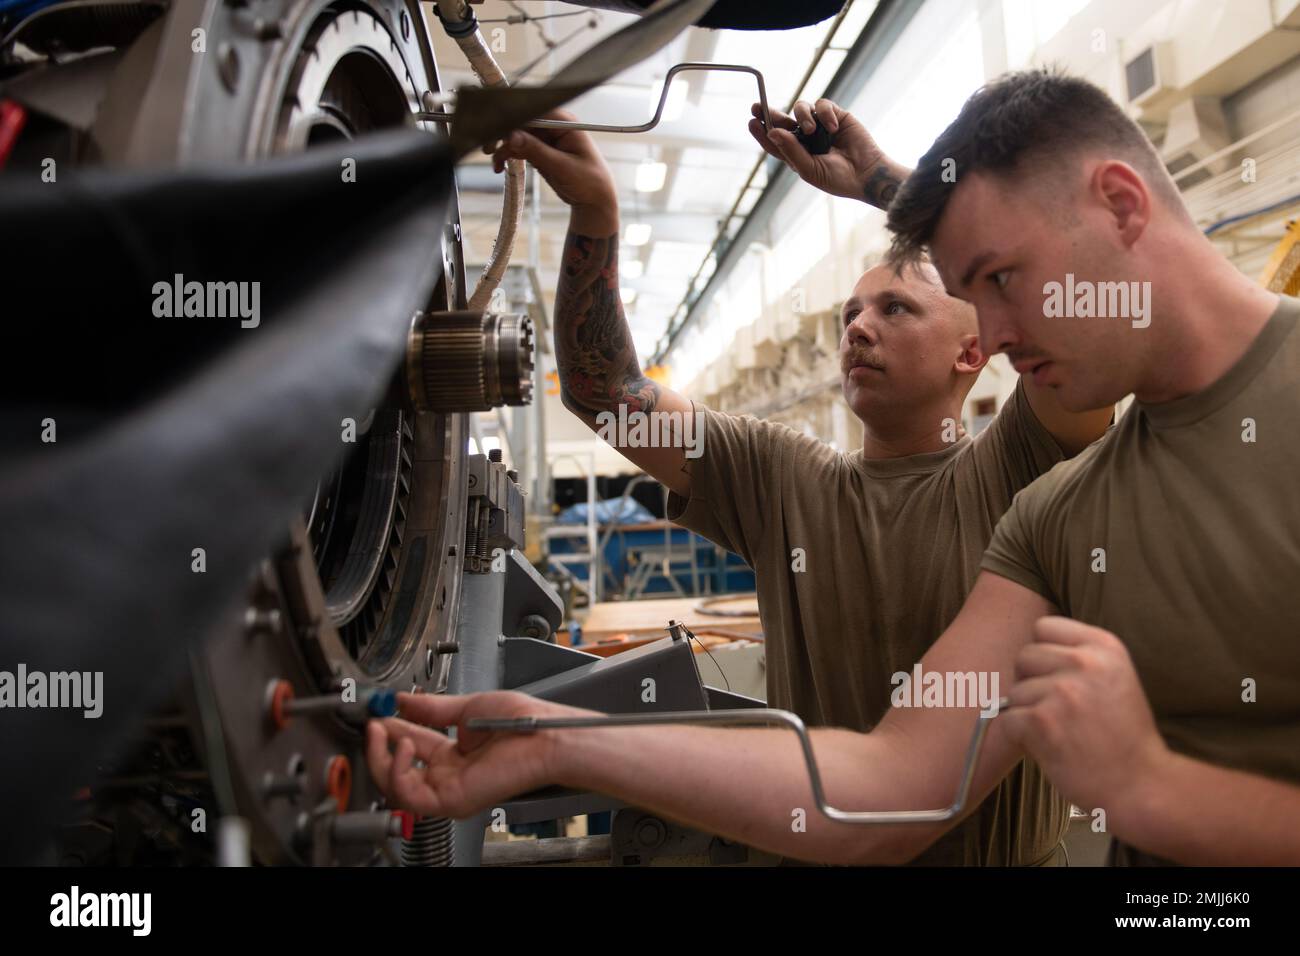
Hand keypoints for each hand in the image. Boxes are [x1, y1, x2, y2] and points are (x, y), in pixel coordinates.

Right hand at [366, 690, 587, 818]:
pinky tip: (404, 746)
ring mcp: (448, 790)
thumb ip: (431, 708)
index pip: (409, 744)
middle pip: (397, 769)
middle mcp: (447, 775)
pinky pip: (409, 795)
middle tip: (372, 721)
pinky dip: (398, 770)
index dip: (389, 728)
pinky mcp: (451, 800)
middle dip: (379, 743)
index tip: (376, 711)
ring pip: (396, 787)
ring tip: (383, 730)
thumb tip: (403, 699)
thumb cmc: (521, 722)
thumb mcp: (467, 707)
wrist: (544, 736)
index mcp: (452, 755)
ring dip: (382, 757)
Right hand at [489, 110, 618, 233]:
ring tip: (495, 163)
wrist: (594, 200)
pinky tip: (499, 167)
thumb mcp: (563, 167)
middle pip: (521, 122)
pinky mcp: (539, 150)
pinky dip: (508, 156)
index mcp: (564, 122)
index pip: (533, 112)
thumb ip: (537, 152)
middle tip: (488, 147)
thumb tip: (512, 137)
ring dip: (503, 147)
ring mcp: (545, 138)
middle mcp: (553, 126)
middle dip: (504, 134)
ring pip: (516, 135)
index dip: (513, 119)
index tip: (495, 129)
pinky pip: (518, 148)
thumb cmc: (589, 181)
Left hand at [748, 98, 901, 207]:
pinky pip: (823, 105)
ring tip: (810, 130)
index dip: (762, 132)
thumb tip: (772, 132)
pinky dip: (825, 114)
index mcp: (795, 154)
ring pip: (801, 109)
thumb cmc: (837, 178)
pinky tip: (833, 127)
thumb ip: (791, 150)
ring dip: (802, 116)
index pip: (774, 141)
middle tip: (757, 107)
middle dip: (769, 114)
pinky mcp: (835, 115)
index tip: (751, 122)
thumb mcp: (809, 169)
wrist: (866, 174)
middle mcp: (805, 138)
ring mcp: (820, 126)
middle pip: (782, 121)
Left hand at [1000, 616, 1171, 813]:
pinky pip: (1008, 720)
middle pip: (1024, 655)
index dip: (1044, 654)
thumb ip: (1079, 657)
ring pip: (1015, 691)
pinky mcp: (1043, 721)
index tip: (1058, 677)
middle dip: (1032, 683)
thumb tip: (1029, 650)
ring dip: (1029, 713)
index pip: (1045, 627)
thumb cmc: (1124, 736)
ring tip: (1061, 733)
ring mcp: (1063, 691)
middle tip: (1057, 710)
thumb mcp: (1116, 677)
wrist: (1142, 785)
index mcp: (1104, 646)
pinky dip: (1020, 737)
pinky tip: (1049, 747)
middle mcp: (1085, 662)